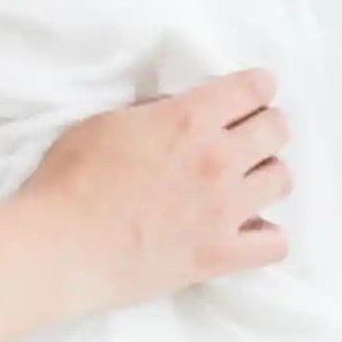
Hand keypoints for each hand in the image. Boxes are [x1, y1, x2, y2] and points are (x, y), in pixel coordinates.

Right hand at [18, 69, 291, 311]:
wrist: (60, 246)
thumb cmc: (69, 180)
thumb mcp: (106, 122)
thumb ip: (154, 113)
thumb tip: (178, 113)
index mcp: (186, 120)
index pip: (252, 89)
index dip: (256, 87)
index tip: (254, 92)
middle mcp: (216, 159)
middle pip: (277, 129)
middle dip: (266, 125)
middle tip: (249, 134)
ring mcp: (223, 210)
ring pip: (281, 179)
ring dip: (265, 174)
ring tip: (244, 181)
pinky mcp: (220, 255)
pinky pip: (276, 242)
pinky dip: (266, 233)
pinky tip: (246, 228)